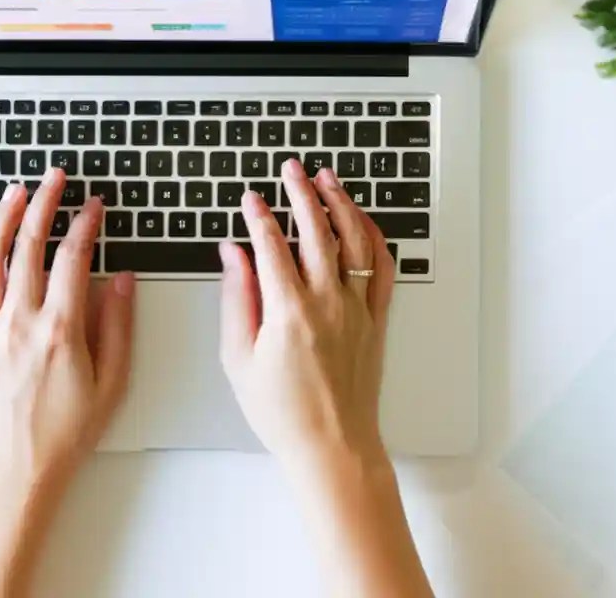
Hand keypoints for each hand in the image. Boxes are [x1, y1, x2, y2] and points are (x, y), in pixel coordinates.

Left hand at [0, 168, 134, 499]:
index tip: (93, 205)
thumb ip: (118, 326)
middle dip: (43, 203)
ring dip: (1, 217)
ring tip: (16, 192)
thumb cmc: (63, 433)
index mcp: (59, 331)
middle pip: (27, 244)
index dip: (85, 223)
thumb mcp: (111, 383)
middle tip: (54, 179)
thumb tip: (120, 279)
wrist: (13, 470)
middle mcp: (18, 323)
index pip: (72, 257)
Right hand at [219, 159, 394, 468]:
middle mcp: (328, 303)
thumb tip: (233, 255)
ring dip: (340, 204)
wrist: (331, 446)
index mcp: (289, 312)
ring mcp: (357, 309)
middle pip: (316, 231)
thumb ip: (236, 299)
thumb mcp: (238, 358)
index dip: (258, 216)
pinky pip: (382, 267)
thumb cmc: (282, 412)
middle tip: (291, 169)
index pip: (271, 246)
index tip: (250, 199)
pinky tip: (362, 220)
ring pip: (354, 240)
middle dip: (301, 193)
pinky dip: (374, 237)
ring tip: (327, 179)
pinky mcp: (376, 320)